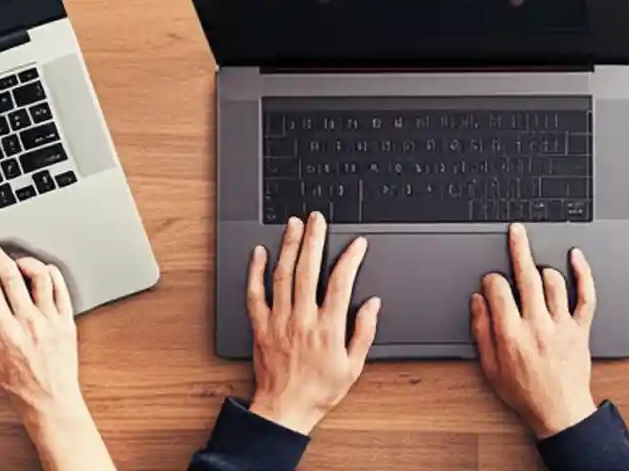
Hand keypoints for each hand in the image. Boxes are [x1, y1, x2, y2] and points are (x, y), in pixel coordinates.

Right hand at [0, 239, 80, 421]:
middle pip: (11, 275)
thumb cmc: (14, 378)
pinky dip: (51, 273)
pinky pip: (61, 287)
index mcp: (5, 330)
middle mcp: (29, 321)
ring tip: (15, 260)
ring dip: (25, 261)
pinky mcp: (67, 319)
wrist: (48, 396)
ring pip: (40, 275)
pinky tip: (42, 270)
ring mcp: (51, 319)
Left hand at [247, 212, 380, 434]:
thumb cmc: (319, 391)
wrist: (284, 410)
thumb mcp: (354, 366)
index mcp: (328, 329)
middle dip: (314, 239)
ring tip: (293, 225)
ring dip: (288, 247)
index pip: (341, 283)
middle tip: (317, 219)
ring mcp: (279, 321)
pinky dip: (256, 271)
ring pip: (282, 276)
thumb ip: (364, 332)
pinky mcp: (260, 327)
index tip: (357, 244)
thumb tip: (373, 304)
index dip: (350, 259)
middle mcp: (302, 320)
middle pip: (308, 270)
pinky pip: (255, 294)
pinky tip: (259, 252)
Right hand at [471, 223, 597, 438]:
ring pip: (554, 281)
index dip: (491, 279)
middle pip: (527, 276)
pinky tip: (576, 257)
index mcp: (511, 335)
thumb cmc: (524, 393)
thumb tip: (477, 301)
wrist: (559, 413)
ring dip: (544, 268)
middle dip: (518, 248)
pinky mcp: (580, 329)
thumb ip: (481, 331)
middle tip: (516, 231)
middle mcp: (537, 326)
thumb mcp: (490, 368)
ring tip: (536, 266)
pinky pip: (586, 295)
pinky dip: (583, 273)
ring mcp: (562, 326)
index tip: (490, 280)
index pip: (498, 290)